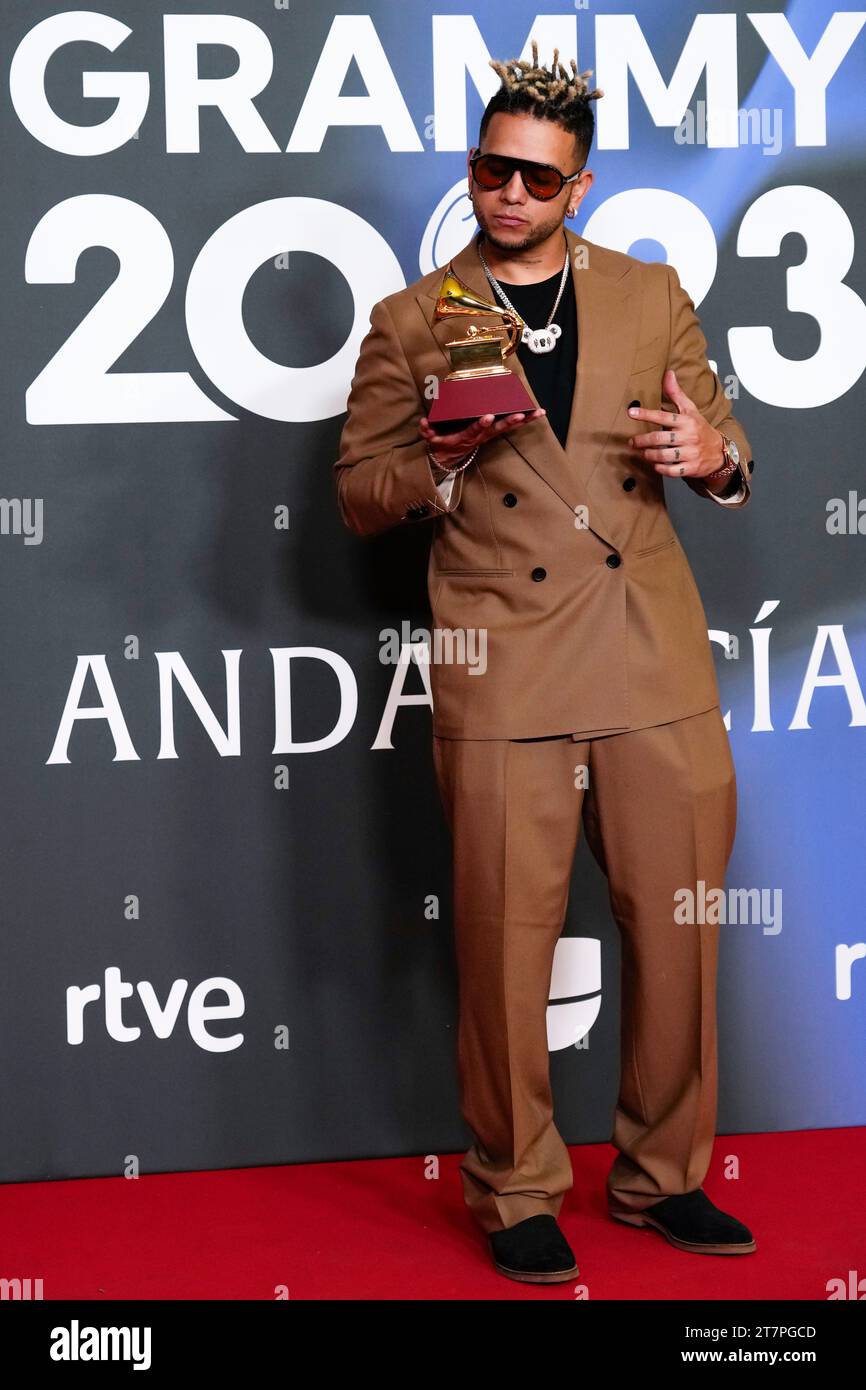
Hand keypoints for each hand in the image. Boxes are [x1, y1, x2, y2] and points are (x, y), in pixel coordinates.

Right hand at [419, 408, 546, 470]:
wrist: (450, 457)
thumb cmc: (442, 444)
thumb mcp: (432, 439)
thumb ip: (428, 431)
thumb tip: (423, 423)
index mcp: (466, 436)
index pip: (474, 430)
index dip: (480, 424)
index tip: (487, 417)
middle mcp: (481, 436)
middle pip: (497, 429)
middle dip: (509, 422)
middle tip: (521, 415)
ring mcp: (489, 434)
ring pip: (508, 427)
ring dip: (524, 420)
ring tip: (538, 413)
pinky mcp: (494, 432)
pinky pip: (512, 426)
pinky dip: (525, 420)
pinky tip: (538, 413)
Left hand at [627, 369, 724, 481]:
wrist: (719, 451)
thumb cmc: (700, 428)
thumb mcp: (690, 409)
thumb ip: (676, 393)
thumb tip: (668, 373)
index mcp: (686, 421)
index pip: (663, 416)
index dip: (646, 414)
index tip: (631, 412)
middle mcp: (688, 436)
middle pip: (660, 438)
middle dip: (642, 440)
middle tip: (632, 441)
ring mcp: (690, 453)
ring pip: (664, 455)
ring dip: (649, 455)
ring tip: (643, 453)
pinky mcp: (691, 468)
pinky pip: (672, 471)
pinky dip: (661, 469)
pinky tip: (655, 465)